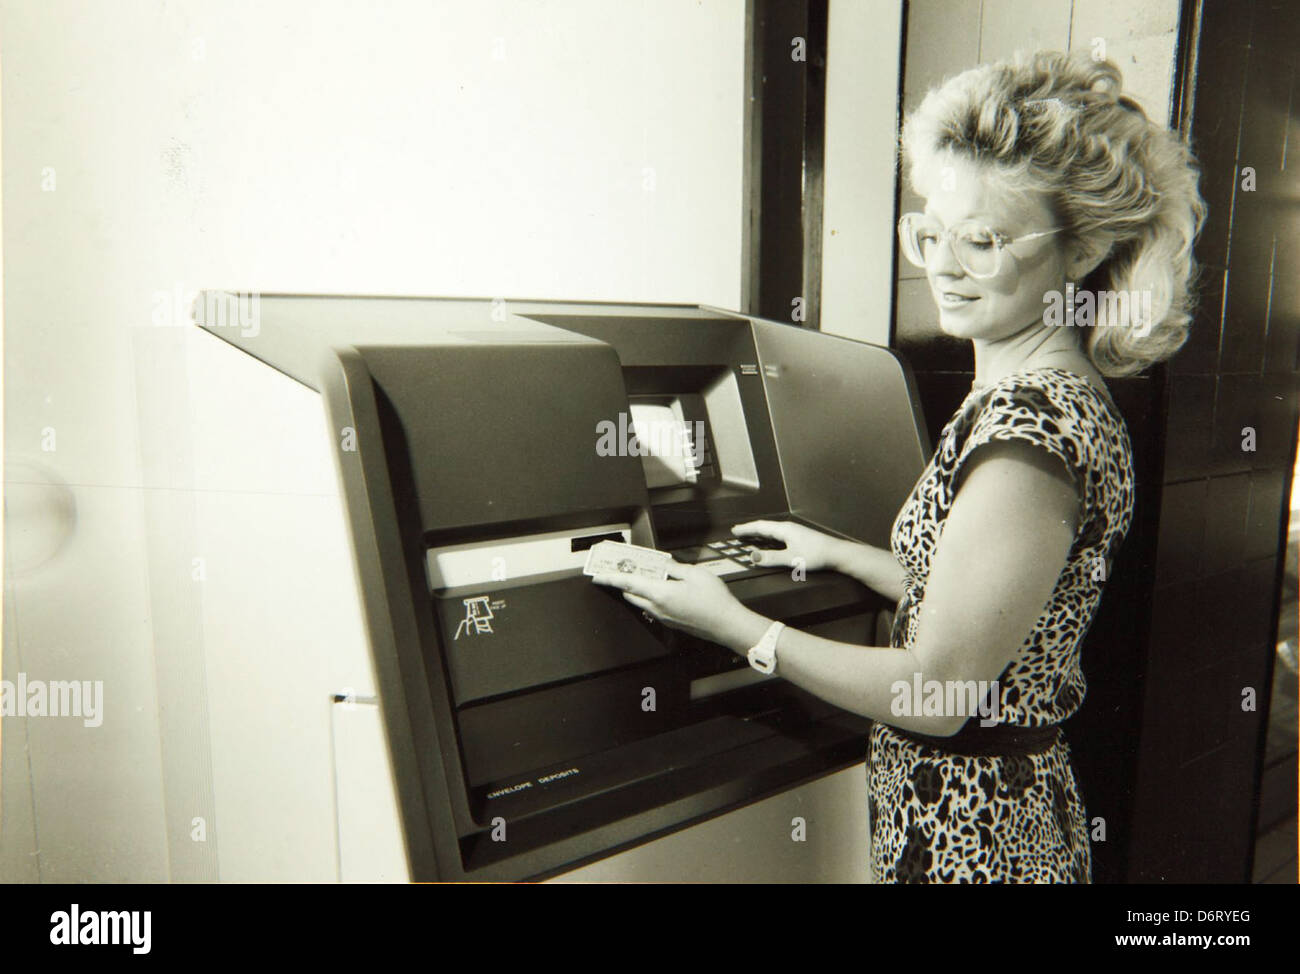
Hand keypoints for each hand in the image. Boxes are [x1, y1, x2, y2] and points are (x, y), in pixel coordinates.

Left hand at [591, 561, 764, 649]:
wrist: (727, 625)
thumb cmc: (715, 601)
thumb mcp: (696, 574)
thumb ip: (675, 568)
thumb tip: (662, 564)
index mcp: (660, 593)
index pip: (628, 583)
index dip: (611, 578)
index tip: (598, 575)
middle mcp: (657, 608)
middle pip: (630, 594)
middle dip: (623, 582)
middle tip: (621, 570)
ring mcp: (663, 617)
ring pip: (640, 602)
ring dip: (636, 590)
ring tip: (641, 576)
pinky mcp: (670, 622)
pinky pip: (651, 609)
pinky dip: (648, 597)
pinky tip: (658, 588)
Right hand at [731, 519, 841, 572]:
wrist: (837, 554)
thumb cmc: (818, 554)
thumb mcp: (791, 558)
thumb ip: (771, 558)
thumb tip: (753, 557)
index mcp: (784, 529)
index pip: (760, 527)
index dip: (746, 529)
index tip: (735, 530)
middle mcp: (788, 528)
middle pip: (764, 527)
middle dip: (750, 529)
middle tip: (738, 532)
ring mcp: (794, 532)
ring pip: (771, 531)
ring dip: (759, 533)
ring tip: (750, 536)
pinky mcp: (798, 538)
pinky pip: (778, 535)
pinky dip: (768, 538)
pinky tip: (769, 543)